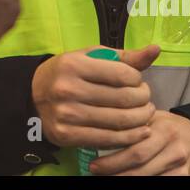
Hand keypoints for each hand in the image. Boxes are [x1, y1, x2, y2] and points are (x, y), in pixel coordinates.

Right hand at [32, 45, 159, 149]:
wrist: (33, 96)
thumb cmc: (68, 73)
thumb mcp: (90, 57)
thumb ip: (124, 57)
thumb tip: (155, 49)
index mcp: (74, 65)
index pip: (123, 74)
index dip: (138, 79)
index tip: (138, 82)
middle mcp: (68, 89)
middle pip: (124, 99)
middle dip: (143, 100)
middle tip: (146, 99)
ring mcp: (66, 114)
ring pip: (119, 121)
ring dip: (141, 119)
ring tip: (145, 114)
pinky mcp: (67, 135)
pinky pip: (108, 139)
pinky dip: (130, 137)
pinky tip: (139, 130)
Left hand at [87, 109, 189, 175]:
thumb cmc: (168, 127)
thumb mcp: (153, 118)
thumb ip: (132, 124)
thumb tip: (100, 132)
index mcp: (164, 131)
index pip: (135, 150)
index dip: (113, 161)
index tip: (94, 165)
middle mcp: (174, 149)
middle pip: (140, 168)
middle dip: (115, 173)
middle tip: (96, 172)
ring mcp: (180, 168)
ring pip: (149, 180)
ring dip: (125, 180)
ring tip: (107, 178)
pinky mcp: (185, 179)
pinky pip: (160, 184)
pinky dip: (141, 184)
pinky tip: (126, 180)